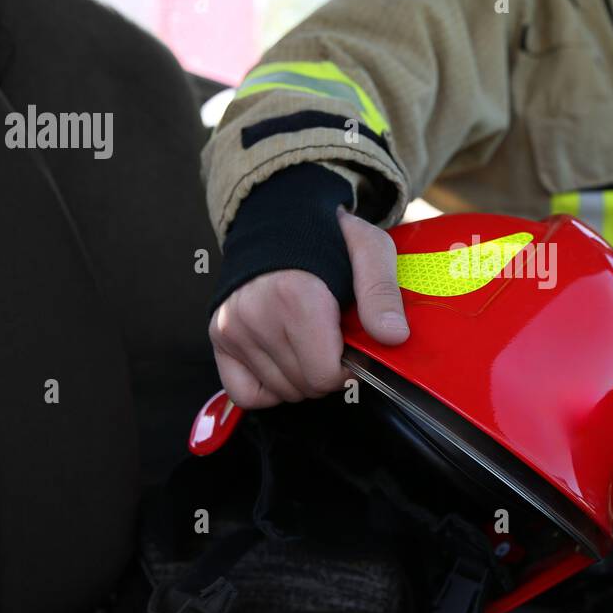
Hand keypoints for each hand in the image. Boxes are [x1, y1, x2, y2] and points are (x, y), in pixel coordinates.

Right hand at [208, 208, 409, 407]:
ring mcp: (233, 327)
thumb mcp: (371, 251)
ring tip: (309, 340)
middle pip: (304, 386)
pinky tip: (285, 360)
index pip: (324, 374)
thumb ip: (382, 294)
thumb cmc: (328, 237)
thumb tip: (393, 336)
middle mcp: (256, 315)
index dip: (348, 366)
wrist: (280, 218)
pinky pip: (245, 394)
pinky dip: (269, 388)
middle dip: (327, 371)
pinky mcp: (220, 335)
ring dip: (302, 377)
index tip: (352, 344)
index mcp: (295, 296)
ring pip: (280, 392)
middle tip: (332, 339)